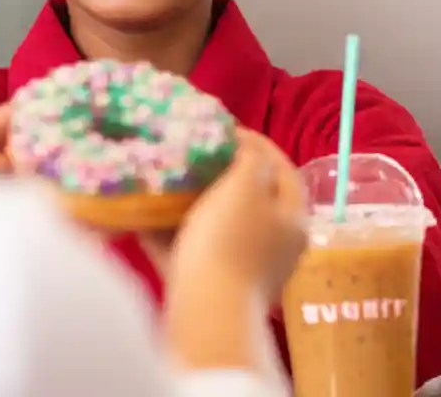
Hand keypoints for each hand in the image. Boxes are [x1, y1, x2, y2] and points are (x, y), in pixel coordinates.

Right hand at [170, 128, 306, 302]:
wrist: (205, 313)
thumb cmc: (230, 242)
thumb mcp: (246, 185)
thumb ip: (252, 158)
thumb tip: (247, 145)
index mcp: (294, 220)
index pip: (284, 169)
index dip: (257, 143)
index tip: (224, 127)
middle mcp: (276, 247)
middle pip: (251, 199)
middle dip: (221, 174)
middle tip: (194, 153)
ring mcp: (243, 270)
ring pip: (217, 226)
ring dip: (192, 204)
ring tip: (166, 181)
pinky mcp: (211, 289)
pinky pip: (190, 251)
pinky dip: (171, 234)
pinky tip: (146, 216)